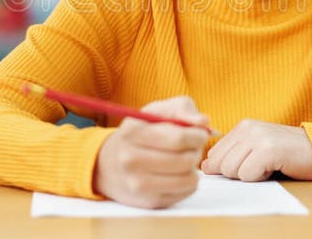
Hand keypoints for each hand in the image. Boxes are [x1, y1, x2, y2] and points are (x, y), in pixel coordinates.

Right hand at [93, 96, 210, 208]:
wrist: (108, 164)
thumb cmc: (140, 133)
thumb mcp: (155, 111)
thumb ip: (181, 109)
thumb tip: (203, 121)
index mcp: (132, 133)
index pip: (178, 139)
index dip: (197, 135)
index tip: (200, 133)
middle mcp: (131, 160)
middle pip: (185, 160)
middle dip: (196, 151)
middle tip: (193, 146)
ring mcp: (138, 185)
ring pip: (189, 179)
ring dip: (194, 167)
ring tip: (185, 159)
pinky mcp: (149, 201)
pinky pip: (186, 191)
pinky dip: (189, 181)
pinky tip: (178, 172)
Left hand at [200, 119, 311, 181]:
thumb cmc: (288, 154)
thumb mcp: (256, 149)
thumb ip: (232, 155)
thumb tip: (205, 168)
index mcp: (242, 126)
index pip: (214, 155)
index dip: (227, 168)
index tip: (249, 164)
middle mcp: (248, 128)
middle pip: (220, 164)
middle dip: (238, 173)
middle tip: (260, 165)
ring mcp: (257, 138)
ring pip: (231, 170)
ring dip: (250, 175)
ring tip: (268, 165)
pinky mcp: (268, 150)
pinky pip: (247, 175)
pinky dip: (259, 178)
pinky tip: (273, 167)